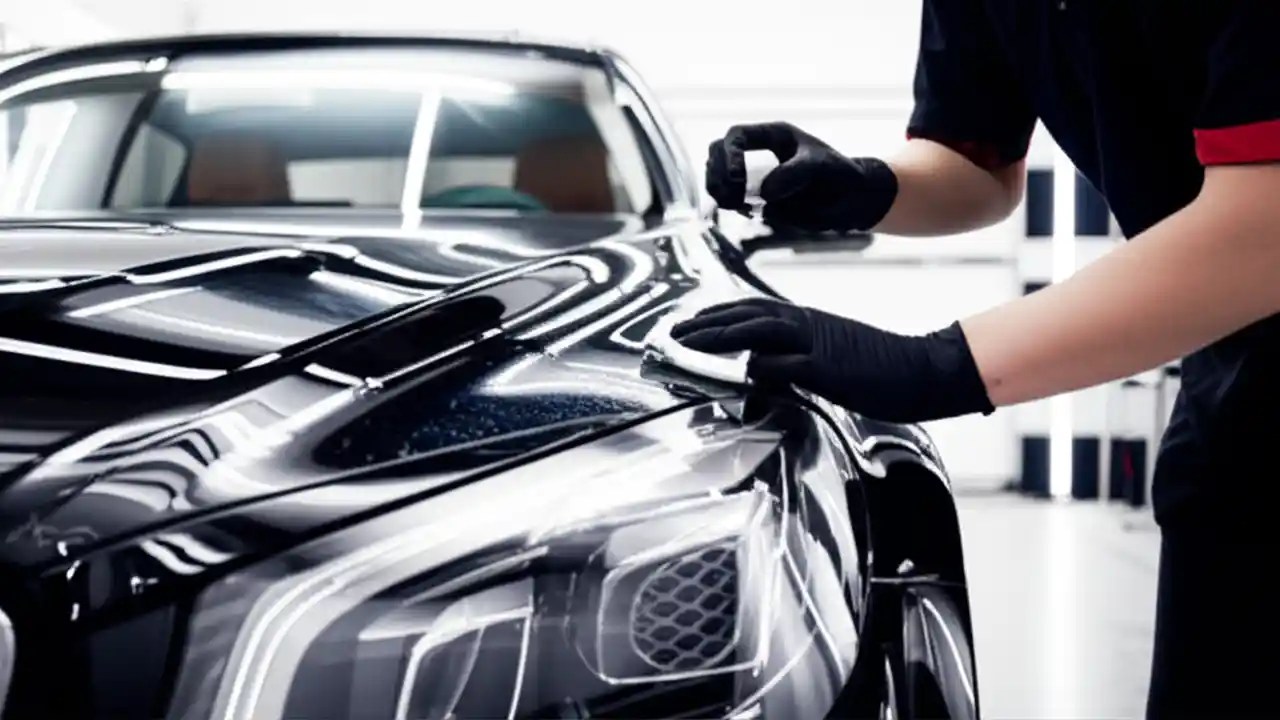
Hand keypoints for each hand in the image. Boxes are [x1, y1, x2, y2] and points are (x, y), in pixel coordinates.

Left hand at [671, 298, 992, 422]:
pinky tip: (738, 371)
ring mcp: (816, 345)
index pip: (752, 309)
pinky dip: (759, 367)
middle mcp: (807, 324)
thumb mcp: (830, 354)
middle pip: (746, 315)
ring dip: (720, 335)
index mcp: (807, 320)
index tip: (690, 322)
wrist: (922, 369)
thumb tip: (762, 367)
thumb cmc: (879, 367)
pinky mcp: (827, 369)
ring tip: (690, 342)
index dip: (717, 314)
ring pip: (759, 330)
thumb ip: (796, 356)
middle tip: (674, 331)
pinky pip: (786, 365)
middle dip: (706, 322)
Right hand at [705, 122, 898, 231]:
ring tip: (736, 204)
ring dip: (720, 191)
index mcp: (773, 136)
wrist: (851, 200)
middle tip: (733, 195)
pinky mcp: (754, 198)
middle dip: (718, 173)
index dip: (729, 154)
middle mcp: (758, 154)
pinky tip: (746, 210)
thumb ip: (795, 174)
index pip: (736, 136)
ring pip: (717, 177)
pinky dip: (730, 205)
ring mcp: (753, 176)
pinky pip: (729, 199)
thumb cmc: (840, 175)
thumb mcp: (822, 167)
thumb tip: (765, 193)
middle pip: (717, 153)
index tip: (737, 177)